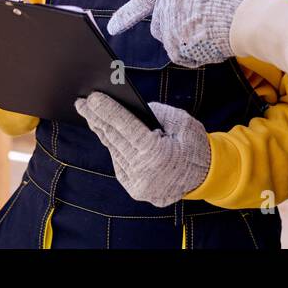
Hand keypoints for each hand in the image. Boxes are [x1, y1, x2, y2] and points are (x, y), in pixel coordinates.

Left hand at [74, 93, 209, 206]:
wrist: (207, 176)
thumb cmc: (194, 144)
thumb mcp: (181, 121)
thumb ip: (155, 112)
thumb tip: (129, 107)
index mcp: (157, 154)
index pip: (125, 128)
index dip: (106, 111)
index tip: (91, 97)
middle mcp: (144, 172)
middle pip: (114, 139)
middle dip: (96, 119)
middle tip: (81, 103)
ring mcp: (138, 184)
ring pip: (114, 152)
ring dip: (102, 132)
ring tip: (91, 115)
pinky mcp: (135, 190)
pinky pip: (119, 163)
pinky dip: (114, 148)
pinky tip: (106, 133)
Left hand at [107, 0, 254, 67]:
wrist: (244, 16)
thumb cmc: (230, 5)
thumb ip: (181, 4)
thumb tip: (170, 26)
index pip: (141, 3)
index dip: (125, 16)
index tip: (111, 27)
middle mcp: (165, 4)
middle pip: (158, 29)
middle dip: (173, 34)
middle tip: (198, 31)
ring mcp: (168, 24)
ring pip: (172, 45)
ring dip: (188, 46)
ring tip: (210, 34)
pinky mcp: (174, 44)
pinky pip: (182, 57)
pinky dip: (195, 57)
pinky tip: (210, 46)